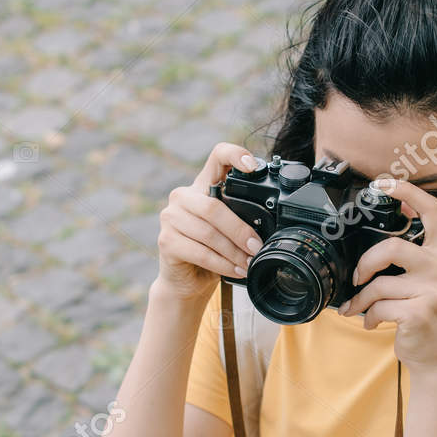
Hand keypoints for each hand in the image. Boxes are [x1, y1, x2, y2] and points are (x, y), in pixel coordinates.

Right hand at [154, 141, 263, 301]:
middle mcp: (183, 196)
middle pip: (214, 207)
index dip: (234, 155)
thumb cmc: (211, 251)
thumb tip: (271, 228)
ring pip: (208, 233)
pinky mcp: (166, 241)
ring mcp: (170, 217)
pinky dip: (222, 264)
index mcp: (202, 186)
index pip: (217, 157)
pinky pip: (200, 252)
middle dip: (240, 230)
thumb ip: (241, 218)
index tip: (252, 166)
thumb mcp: (228, 230)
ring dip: (234, 252)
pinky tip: (235, 270)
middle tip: (256, 247)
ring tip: (248, 263)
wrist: (186, 281)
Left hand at [337, 179, 436, 366]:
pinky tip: (373, 322)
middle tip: (359, 277)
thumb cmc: (425, 313)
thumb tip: (380, 235)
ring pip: (379, 284)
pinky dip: (369, 317)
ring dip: (362, 300)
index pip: (431, 210)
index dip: (406, 192)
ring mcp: (433, 290)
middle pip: (393, 247)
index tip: (383, 184)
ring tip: (359, 308)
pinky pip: (379, 307)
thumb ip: (412, 256)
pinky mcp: (420, 312)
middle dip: (366, 263)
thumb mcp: (427, 279)